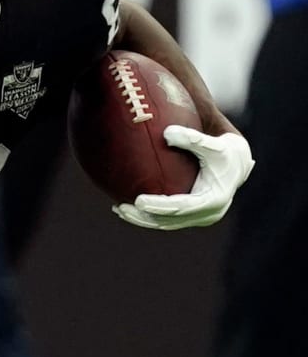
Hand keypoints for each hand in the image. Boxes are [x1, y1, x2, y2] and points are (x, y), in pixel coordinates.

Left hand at [114, 126, 253, 229]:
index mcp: (214, 199)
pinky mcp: (192, 216)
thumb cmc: (223, 151)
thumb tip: (167, 133)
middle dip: (144, 217)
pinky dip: (149, 215)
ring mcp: (200, 217)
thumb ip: (193, 138)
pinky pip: (168, 219)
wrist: (236, 163)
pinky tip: (129, 207)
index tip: (138, 201)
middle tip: (121, 207)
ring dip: (143, 219)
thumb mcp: (213, 144)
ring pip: (167, 223)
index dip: (159, 206)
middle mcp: (208, 213)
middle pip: (171, 220)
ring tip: (119, 209)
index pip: (181, 207)